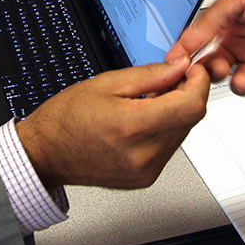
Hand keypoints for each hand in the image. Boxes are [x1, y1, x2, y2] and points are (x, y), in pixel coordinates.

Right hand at [15, 58, 209, 189]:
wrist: (46, 154)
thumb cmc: (66, 120)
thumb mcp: (106, 83)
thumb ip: (150, 75)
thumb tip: (180, 66)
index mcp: (131, 127)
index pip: (190, 106)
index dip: (199, 83)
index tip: (194, 70)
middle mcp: (142, 154)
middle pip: (190, 119)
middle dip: (186, 94)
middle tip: (168, 80)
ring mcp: (145, 170)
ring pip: (183, 133)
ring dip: (175, 112)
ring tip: (148, 101)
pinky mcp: (145, 178)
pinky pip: (170, 147)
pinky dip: (164, 129)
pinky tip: (144, 121)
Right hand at [168, 0, 244, 94]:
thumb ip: (210, 20)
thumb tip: (186, 40)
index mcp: (228, 20)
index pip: (200, 42)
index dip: (191, 55)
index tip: (183, 65)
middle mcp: (242, 39)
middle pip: (216, 65)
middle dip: (212, 72)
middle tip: (215, 70)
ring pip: (237, 79)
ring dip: (237, 82)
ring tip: (243, 77)